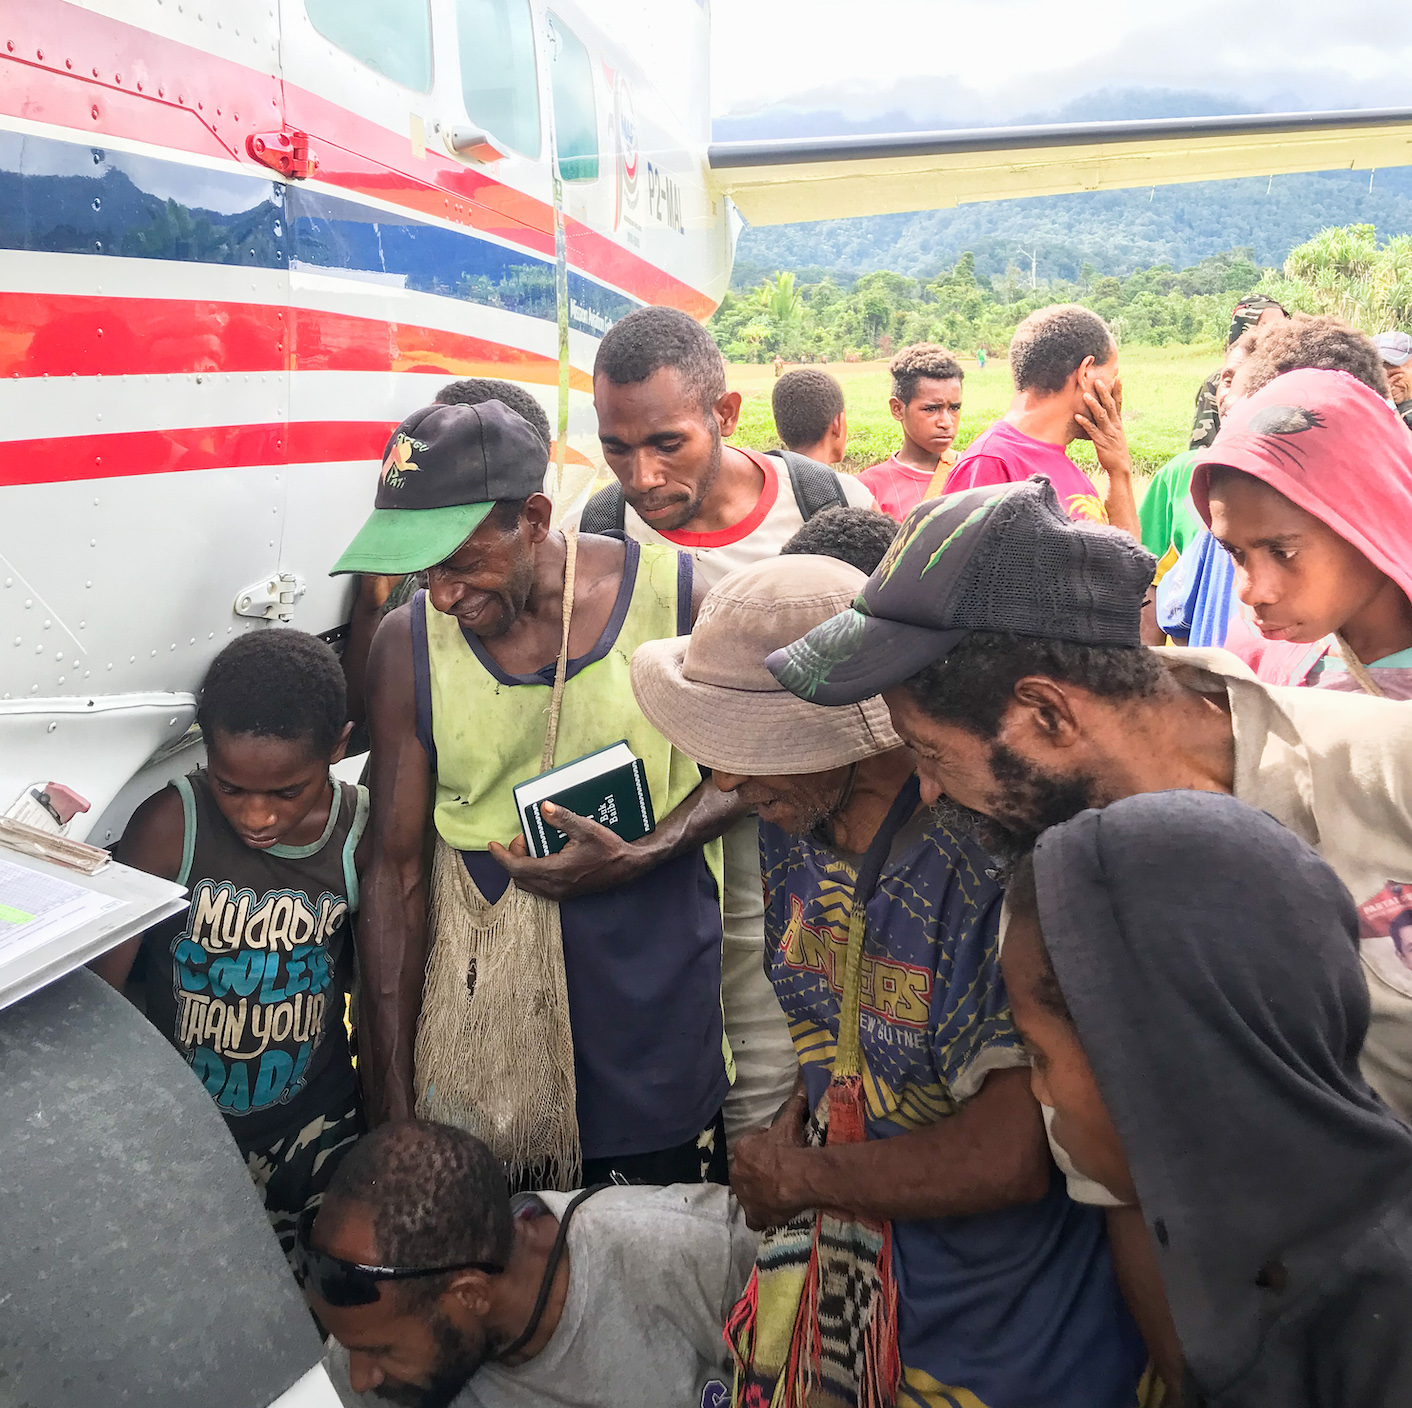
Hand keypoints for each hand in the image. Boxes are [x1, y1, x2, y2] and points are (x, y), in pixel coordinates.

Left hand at [487, 802, 647, 900]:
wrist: (628, 867)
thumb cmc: (609, 848)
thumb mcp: (587, 828)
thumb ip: (563, 819)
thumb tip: (544, 807)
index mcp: (556, 871)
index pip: (517, 868)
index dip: (501, 856)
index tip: (492, 845)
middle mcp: (555, 886)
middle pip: (518, 877)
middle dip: (514, 858)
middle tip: (525, 838)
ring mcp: (560, 893)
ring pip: (528, 884)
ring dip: (523, 867)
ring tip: (533, 847)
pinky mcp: (565, 894)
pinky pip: (539, 887)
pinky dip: (533, 873)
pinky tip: (543, 857)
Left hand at [728, 1093, 810, 1229]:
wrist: (797, 1177)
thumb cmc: (790, 1147)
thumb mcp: (790, 1120)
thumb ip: (794, 1100)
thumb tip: (800, 1076)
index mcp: (742, 1148)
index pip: (751, 1146)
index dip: (766, 1148)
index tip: (780, 1150)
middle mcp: (736, 1172)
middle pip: (748, 1170)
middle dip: (760, 1170)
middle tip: (780, 1171)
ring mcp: (744, 1196)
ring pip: (749, 1193)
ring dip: (760, 1192)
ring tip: (779, 1191)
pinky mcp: (753, 1215)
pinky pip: (755, 1217)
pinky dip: (761, 1215)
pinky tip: (772, 1212)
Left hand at [1075, 377, 1131, 479]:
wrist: (1120, 467)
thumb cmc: (1115, 450)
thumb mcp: (1115, 434)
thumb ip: (1110, 423)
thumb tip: (1105, 414)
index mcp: (1118, 422)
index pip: (1119, 403)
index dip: (1118, 391)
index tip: (1117, 377)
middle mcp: (1115, 425)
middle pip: (1110, 406)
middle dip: (1104, 393)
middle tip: (1098, 381)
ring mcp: (1108, 433)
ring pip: (1101, 416)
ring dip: (1093, 405)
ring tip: (1085, 395)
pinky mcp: (1101, 442)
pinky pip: (1092, 431)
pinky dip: (1084, 423)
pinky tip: (1077, 416)